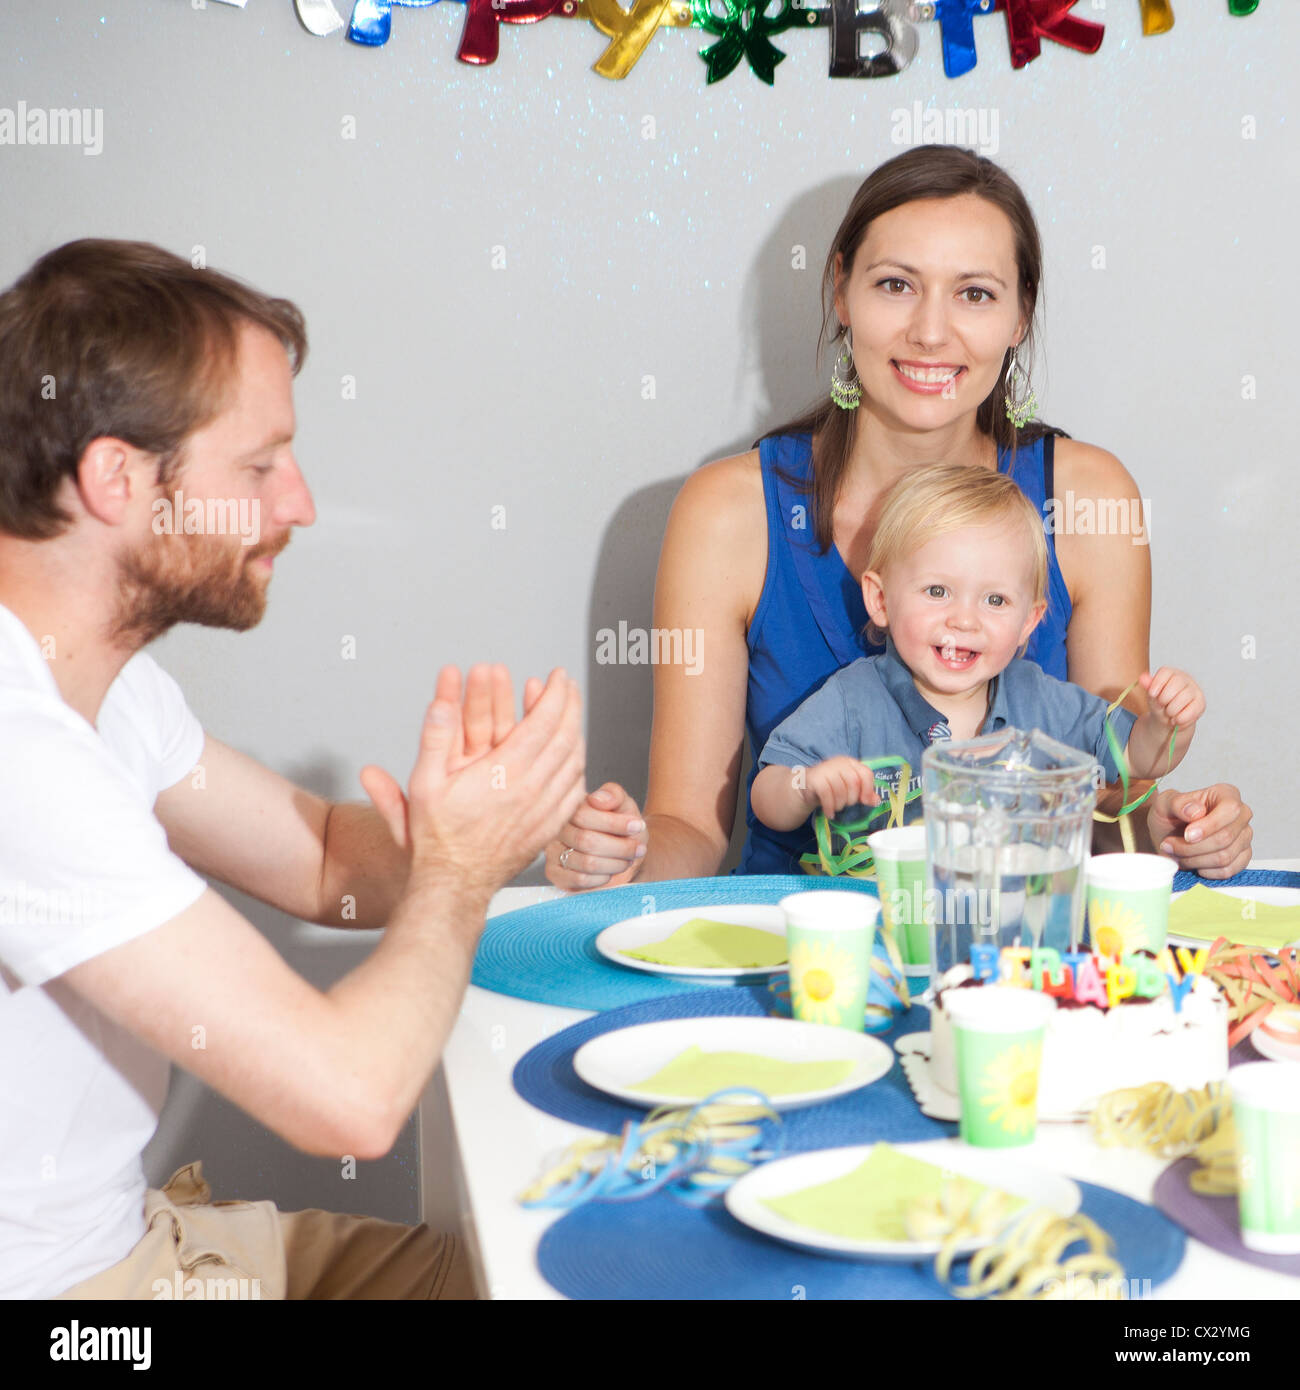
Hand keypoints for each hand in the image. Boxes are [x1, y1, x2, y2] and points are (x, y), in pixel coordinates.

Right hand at [361, 666, 586, 898]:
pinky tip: (572, 757)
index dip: (555, 694)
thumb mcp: (424, 784)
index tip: (557, 676)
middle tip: (568, 686)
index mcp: (507, 773)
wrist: (455, 883)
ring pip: (575, 762)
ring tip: (571, 713)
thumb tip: (441, 705)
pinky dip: (578, 765)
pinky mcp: (550, 827)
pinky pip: (575, 790)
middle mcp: (533, 789)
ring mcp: (545, 810)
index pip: (544, 722)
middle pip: (567, 737)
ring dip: (576, 732)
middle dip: (571, 705)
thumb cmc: (438, 836)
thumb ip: (435, 740)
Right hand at [545, 782, 647, 890]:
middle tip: (638, 849)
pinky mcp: (555, 874)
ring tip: (627, 860)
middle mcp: (557, 829)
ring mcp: (553, 852)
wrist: (622, 851)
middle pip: (586, 841)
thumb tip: (597, 799)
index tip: (637, 826)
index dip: (614, 823)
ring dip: (615, 863)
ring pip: (586, 862)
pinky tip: (610, 871)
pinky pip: (580, 879)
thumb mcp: (624, 805)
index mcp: (571, 808)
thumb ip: (614, 795)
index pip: (584, 815)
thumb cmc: (621, 826)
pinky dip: (603, 877)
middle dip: (620, 847)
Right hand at [803, 757, 880, 820]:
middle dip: (852, 798)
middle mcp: (839, 763)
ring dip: (839, 804)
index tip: (864, 801)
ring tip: (836, 808)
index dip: (868, 789)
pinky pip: (827, 795)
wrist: (806, 787)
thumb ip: (864, 794)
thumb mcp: (850, 790)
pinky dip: (829, 807)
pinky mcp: (815, 779)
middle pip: (854, 782)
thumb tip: (877, 801)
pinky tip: (829, 813)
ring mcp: (826, 769)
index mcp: (850, 763)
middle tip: (845, 805)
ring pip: (840, 789)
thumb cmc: (831, 788)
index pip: (865, 773)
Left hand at [1138, 667, 1204, 734]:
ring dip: (1171, 710)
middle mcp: (1186, 679)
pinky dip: (1180, 719)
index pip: (1166, 672)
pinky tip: (1176, 720)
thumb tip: (1142, 678)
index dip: (1157, 683)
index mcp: (1171, 674)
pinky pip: (1191, 711)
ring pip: (1183, 698)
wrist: (1169, 719)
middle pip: (1176, 683)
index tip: (1152, 694)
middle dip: (1164, 699)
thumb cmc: (1160, 704)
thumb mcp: (1152, 696)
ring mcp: (1195, 691)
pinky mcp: (1201, 704)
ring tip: (1168, 713)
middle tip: (1161, 705)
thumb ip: (1148, 686)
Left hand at [1147, 783, 1253, 879]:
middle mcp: (1241, 815)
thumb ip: (1178, 804)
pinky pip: (1228, 870)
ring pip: (1225, 856)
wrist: (1168, 835)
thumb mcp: (1164, 803)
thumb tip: (1195, 811)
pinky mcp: (1242, 857)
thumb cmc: (1169, 816)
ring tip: (1176, 853)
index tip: (1187, 835)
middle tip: (1169, 845)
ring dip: (1195, 859)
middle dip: (1192, 847)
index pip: (1230, 809)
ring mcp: (1244, 837)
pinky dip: (1206, 870)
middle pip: (1225, 837)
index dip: (1209, 826)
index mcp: (1226, 794)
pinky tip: (1193, 862)